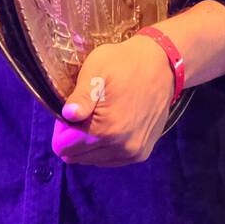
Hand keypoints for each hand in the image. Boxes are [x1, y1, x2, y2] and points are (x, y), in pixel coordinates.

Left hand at [51, 34, 175, 166]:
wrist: (162, 65)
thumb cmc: (124, 63)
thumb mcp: (97, 70)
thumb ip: (81, 96)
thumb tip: (67, 115)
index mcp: (106, 129)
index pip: (64, 147)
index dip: (62, 129)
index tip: (73, 111)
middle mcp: (121, 147)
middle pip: (77, 156)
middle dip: (74, 137)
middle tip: (85, 112)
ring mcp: (134, 152)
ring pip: (94, 160)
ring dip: (90, 143)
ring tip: (99, 117)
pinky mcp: (142, 152)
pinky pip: (111, 160)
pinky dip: (105, 147)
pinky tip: (111, 126)